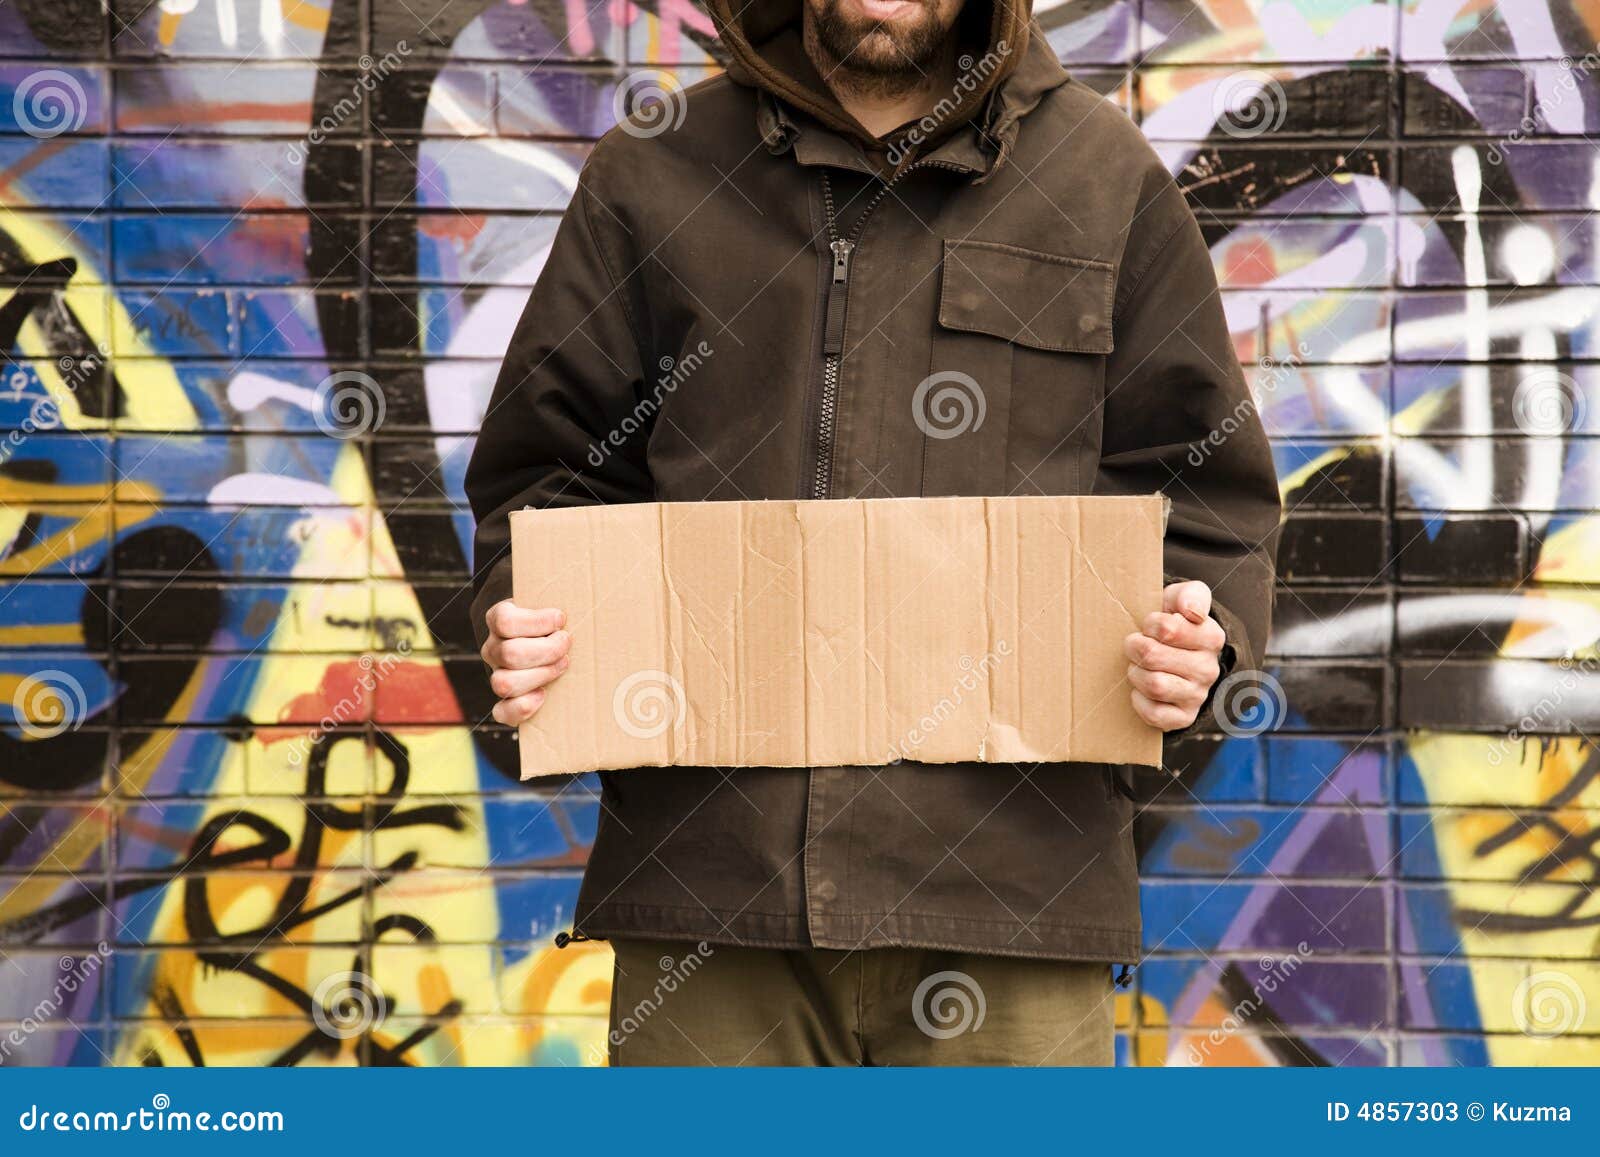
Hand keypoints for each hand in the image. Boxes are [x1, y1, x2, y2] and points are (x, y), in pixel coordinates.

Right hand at [482, 600, 570, 724]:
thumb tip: (600, 582)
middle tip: (566, 643)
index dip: (536, 622)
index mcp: (499, 619)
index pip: (505, 621)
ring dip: (539, 676)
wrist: (543, 635)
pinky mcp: (505, 698)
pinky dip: (522, 707)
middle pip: (509, 654)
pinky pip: (501, 712)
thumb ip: (565, 591)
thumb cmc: (555, 616)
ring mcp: (497, 673)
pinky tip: (543, 696)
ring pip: (503, 683)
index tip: (561, 618)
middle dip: (546, 651)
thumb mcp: (555, 596)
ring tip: (562, 665)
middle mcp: (494, 647)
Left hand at [1124, 581, 1224, 731]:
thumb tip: (1191, 611)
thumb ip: (1189, 595)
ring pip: (1153, 685)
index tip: (1150, 625)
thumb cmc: (1174, 623)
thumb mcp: (1181, 600)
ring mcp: (1197, 695)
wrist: (1174, 654)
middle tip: (1135, 645)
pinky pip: (1154, 714)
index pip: (1168, 629)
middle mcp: (1208, 668)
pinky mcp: (1184, 717)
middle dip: (1134, 647)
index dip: (1150, 624)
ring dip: (1135, 673)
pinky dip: (1139, 701)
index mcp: (1211, 637)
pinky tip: (1140, 689)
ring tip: (1138, 665)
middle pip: (1153, 656)